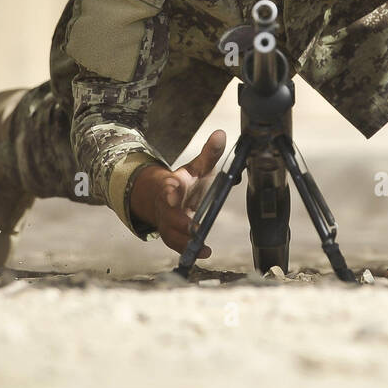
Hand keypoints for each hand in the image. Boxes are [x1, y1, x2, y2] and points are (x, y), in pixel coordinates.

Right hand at [134, 130, 226, 258]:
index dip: (169, 191)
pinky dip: (189, 250)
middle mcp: (166, 206)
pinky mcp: (171, 235)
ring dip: (184, 241)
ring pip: (170, 234)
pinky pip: (177, 245)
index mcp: (172, 186)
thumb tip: (221, 133)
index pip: (167, 188)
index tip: (173, 194)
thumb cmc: (186, 182)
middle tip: (194, 228)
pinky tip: (205, 254)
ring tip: (201, 247)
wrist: (167, 197)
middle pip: (168, 215)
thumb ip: (209, 153)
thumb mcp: (198, 167)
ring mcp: (167, 222)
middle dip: (178, 221)